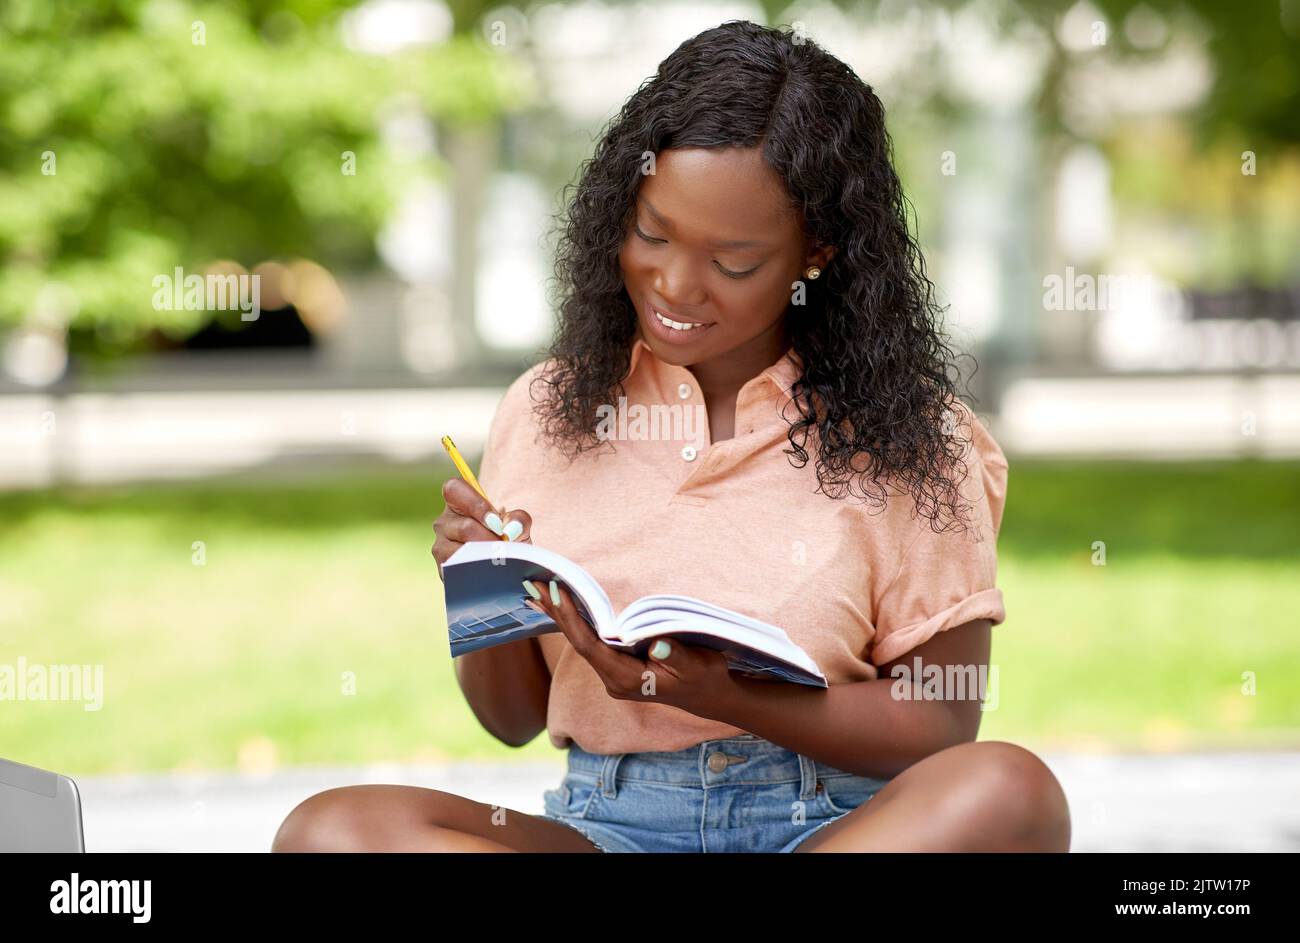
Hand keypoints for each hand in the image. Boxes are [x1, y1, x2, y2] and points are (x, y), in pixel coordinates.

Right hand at [431, 478, 531, 581]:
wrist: (503, 561)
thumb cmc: (506, 536)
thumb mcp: (516, 524)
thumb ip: (518, 520)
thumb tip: (511, 529)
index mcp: (458, 502)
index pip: (454, 489)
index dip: (476, 504)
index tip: (496, 521)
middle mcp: (444, 522)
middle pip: (464, 527)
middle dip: (490, 538)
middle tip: (505, 546)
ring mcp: (440, 546)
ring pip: (460, 551)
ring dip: (486, 556)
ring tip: (500, 560)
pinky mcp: (443, 568)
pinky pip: (459, 570)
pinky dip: (479, 570)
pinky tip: (491, 571)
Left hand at [523, 579, 738, 721]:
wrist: (711, 696)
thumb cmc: (706, 677)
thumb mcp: (697, 667)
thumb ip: (676, 656)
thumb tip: (657, 644)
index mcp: (626, 680)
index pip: (590, 646)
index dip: (573, 618)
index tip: (558, 590)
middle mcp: (613, 680)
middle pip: (578, 642)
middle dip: (556, 612)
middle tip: (532, 582)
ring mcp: (613, 674)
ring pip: (581, 641)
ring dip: (561, 615)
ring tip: (537, 590)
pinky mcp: (617, 666)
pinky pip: (590, 641)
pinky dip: (575, 621)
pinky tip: (561, 607)